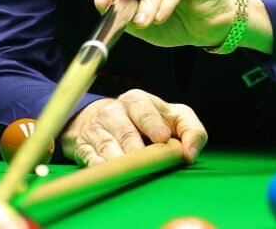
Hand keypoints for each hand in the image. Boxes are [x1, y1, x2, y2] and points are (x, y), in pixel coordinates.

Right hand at [61, 89, 207, 165]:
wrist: (104, 119)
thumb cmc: (149, 122)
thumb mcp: (173, 118)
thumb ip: (191, 131)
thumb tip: (190, 155)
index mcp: (137, 100)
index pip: (145, 111)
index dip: (154, 124)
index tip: (162, 137)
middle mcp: (114, 110)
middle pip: (125, 130)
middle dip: (136, 147)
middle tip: (147, 161)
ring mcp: (97, 128)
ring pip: (108, 146)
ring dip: (120, 161)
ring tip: (131, 172)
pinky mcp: (84, 146)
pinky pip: (91, 158)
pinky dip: (101, 167)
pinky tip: (111, 174)